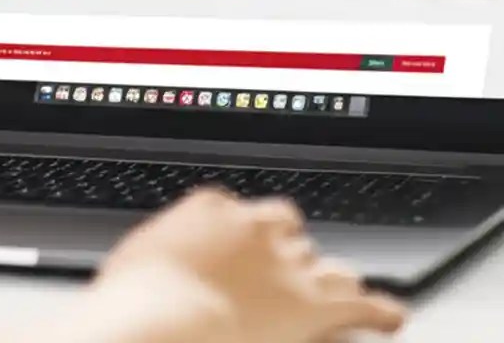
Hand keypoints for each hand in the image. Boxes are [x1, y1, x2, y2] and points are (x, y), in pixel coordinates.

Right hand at [92, 188, 405, 342]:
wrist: (160, 317)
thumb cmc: (136, 295)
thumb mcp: (140, 254)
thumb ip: (166, 247)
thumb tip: (165, 259)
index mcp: (211, 208)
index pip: (240, 211)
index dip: (243, 234)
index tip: (238, 249)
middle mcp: (255, 228)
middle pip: (288, 231)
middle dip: (287, 251)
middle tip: (279, 274)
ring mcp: (288, 263)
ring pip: (327, 263)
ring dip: (328, 278)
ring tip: (334, 290)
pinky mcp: (314, 303)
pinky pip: (363, 302)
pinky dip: (380, 309)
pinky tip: (388, 316)